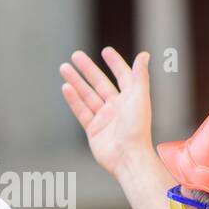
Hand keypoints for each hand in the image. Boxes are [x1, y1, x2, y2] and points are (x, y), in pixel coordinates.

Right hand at [60, 47, 153, 177]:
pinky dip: (73, 99)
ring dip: (76, 81)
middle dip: (88, 69)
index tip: (105, 51)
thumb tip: (144, 54)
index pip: (122, 76)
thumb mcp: (140, 97)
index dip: (115, 63)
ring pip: (87, 95)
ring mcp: (104, 118)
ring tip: (64, 67)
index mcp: (131, 99)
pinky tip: (66, 87)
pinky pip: (82, 111)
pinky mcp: (93, 130)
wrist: (128, 157)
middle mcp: (117, 107)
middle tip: (75, 55)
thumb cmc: (137, 128)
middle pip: (100, 83)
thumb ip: (140, 75)